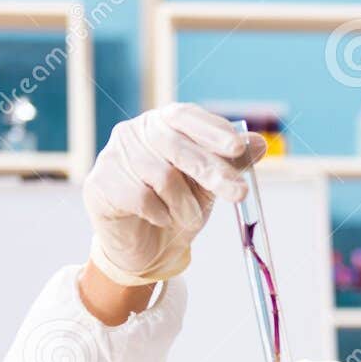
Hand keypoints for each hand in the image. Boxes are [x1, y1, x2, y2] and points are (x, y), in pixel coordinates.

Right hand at [83, 104, 267, 286]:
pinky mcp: (100, 182)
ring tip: (188, 219)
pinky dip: (161, 215)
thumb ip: (232, 163)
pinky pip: (141, 198)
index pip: (186, 116)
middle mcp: (135, 132)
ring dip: (185, 205)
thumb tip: (260, 144)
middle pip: (177, 146)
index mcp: (162, 123)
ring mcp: (114, 154)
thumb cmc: (177, 206)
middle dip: (213, 172)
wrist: (143, 245)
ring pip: (162, 176)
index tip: (237, 148)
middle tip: (240, 193)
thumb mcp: (209, 185)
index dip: (212, 130)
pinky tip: (161, 220)